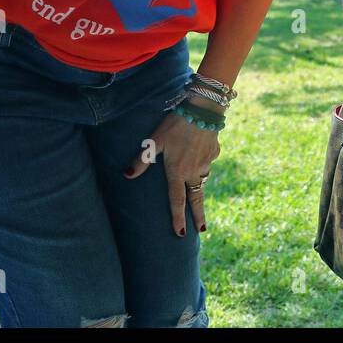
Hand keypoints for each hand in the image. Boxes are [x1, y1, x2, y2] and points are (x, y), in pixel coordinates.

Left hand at [125, 105, 221, 235]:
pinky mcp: (215, 152)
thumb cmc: (175, 124)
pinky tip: (199, 152)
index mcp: (178, 172)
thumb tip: (127, 175)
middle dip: (199, 215)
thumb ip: (142, 159)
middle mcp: (194, 171)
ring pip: (201, 178)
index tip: (182, 234)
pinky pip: (208, 162)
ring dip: (198, 184)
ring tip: (193, 184)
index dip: (178, 218)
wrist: (203, 109)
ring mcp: (207, 163)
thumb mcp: (155, 140)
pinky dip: (203, 163)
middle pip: (196, 198)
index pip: (177, 201)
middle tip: (202, 230)